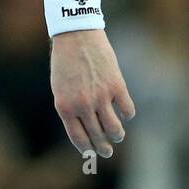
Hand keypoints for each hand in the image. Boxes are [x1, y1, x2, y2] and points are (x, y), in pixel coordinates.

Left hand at [50, 28, 135, 157]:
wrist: (75, 35)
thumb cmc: (65, 61)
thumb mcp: (60, 87)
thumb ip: (70, 108)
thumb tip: (85, 129)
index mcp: (65, 106)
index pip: (78, 138)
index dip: (87, 149)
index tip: (92, 153)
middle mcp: (83, 105)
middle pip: (98, 137)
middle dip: (104, 148)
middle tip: (107, 152)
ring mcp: (101, 96)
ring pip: (115, 130)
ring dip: (117, 136)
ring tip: (117, 136)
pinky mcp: (117, 86)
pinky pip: (128, 111)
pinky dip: (127, 115)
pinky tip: (124, 113)